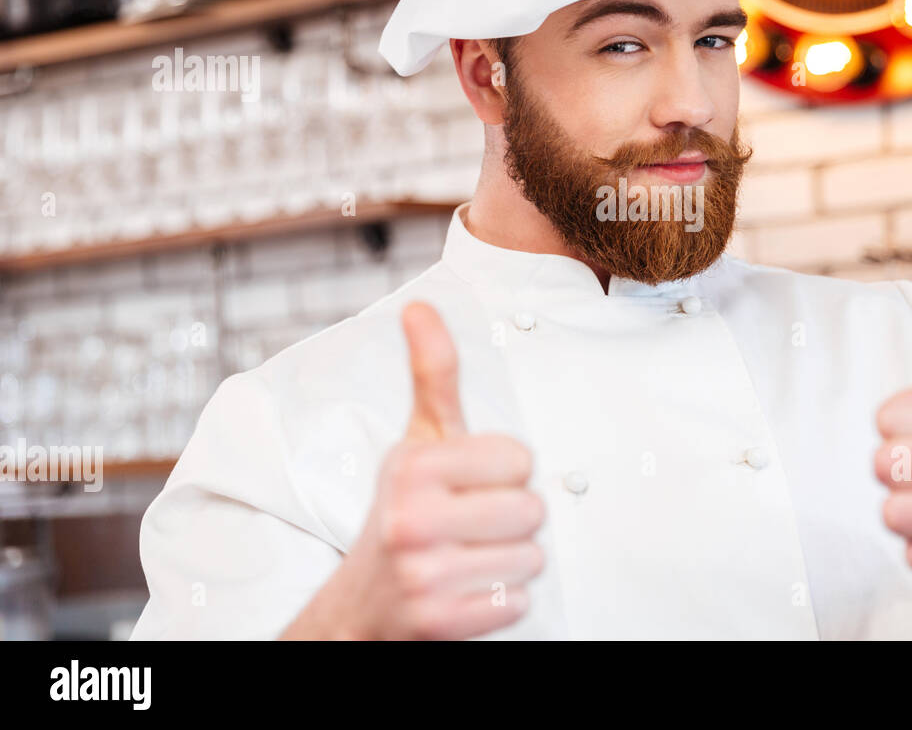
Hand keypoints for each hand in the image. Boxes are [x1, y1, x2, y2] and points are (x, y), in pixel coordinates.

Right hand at [283, 301, 545, 639]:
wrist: (362, 602)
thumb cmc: (405, 508)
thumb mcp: (418, 440)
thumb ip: (433, 374)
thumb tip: (421, 306)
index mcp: (412, 465)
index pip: (521, 457)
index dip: (505, 471)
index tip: (470, 483)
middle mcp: (411, 518)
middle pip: (532, 509)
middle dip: (512, 519)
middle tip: (472, 524)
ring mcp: (422, 574)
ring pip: (530, 558)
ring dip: (508, 562)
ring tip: (469, 556)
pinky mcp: (439, 622)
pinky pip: (515, 602)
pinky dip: (500, 601)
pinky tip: (466, 590)